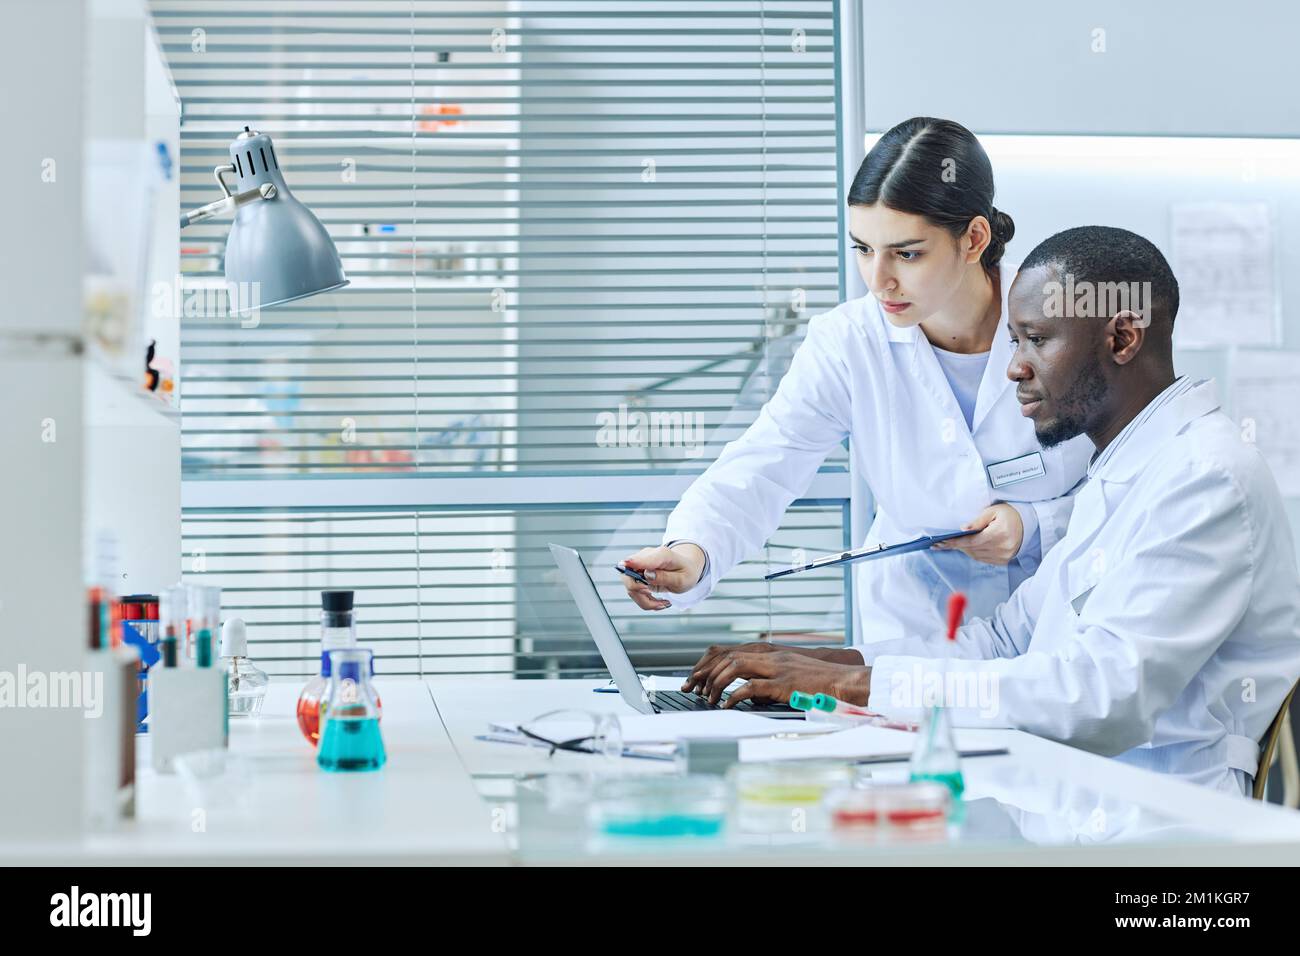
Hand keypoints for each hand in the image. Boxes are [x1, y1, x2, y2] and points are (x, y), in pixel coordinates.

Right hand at [619, 543, 706, 610]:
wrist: (685, 569)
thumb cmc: (685, 572)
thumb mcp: (682, 579)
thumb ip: (665, 577)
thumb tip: (646, 574)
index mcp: (662, 554)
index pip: (644, 558)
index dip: (633, 561)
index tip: (625, 564)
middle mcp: (646, 557)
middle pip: (629, 574)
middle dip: (639, 592)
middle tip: (659, 602)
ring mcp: (639, 565)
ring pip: (630, 587)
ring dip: (645, 601)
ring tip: (663, 604)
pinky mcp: (636, 574)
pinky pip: (634, 592)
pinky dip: (645, 601)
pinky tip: (659, 602)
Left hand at [682, 647, 870, 707]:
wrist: (846, 682)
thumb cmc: (822, 684)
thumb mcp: (791, 677)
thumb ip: (770, 680)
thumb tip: (749, 694)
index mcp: (772, 655)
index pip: (732, 652)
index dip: (711, 664)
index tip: (698, 678)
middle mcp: (772, 657)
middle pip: (728, 656)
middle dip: (707, 672)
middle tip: (694, 688)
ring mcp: (777, 668)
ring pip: (735, 666)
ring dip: (718, 682)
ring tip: (709, 698)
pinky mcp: (784, 683)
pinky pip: (752, 686)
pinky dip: (735, 695)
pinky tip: (728, 705)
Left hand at [932, 503, 1022, 565]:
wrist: (1026, 524)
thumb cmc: (1008, 515)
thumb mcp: (993, 511)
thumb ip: (977, 521)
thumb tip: (962, 529)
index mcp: (1000, 534)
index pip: (972, 541)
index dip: (956, 542)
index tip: (942, 542)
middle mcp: (1003, 547)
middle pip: (972, 549)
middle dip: (956, 546)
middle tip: (941, 544)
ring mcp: (1004, 556)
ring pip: (976, 556)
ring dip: (964, 550)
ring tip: (951, 545)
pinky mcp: (1004, 560)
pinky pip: (983, 559)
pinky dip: (973, 553)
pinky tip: (966, 548)